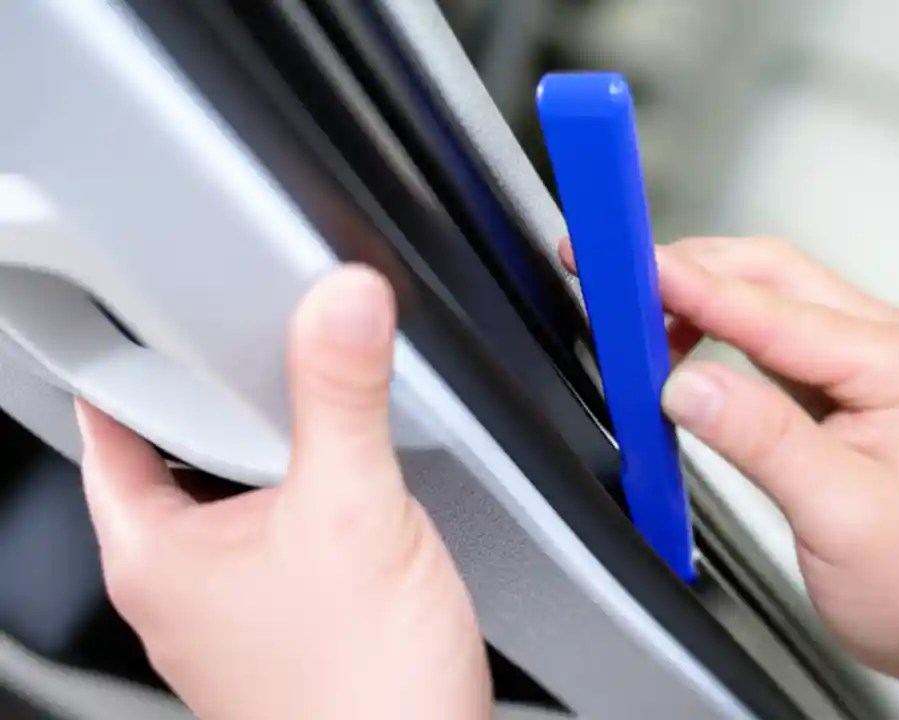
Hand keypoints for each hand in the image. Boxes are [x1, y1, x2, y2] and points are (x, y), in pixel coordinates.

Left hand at [76, 267, 490, 719]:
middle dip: (216, 406)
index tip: (160, 308)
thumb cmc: (361, 691)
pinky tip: (354, 506)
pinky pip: (273, 546)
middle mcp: (174, 590)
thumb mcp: (353, 510)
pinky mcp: (277, 634)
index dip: (134, 359)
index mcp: (154, 555)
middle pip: (170, 461)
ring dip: (265, 462)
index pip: (107, 427)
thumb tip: (343, 302)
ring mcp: (224, 618)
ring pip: (226, 506)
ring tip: (317, 427)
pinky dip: (302, 510)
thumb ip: (345, 395)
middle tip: (261, 354)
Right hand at [564, 236, 898, 718]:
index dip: (690, 285)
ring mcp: (859, 365)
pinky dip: (712, 333)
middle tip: (612, 272)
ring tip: (633, 312)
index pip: (771, 308)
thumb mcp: (838, 511)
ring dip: (697, 297)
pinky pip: (764, 339)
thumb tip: (687, 384)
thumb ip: (762, 438)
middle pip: (768, 276)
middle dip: (687, 269)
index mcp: (894, 361)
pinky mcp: (835, 390)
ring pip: (763, 300)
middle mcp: (881, 347)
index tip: (627, 270)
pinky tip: (678, 347)